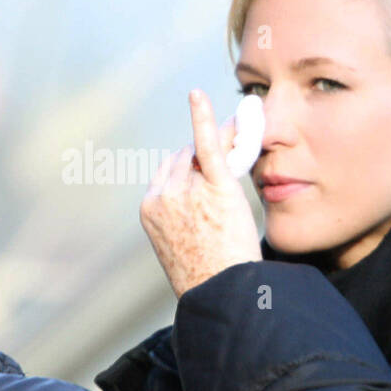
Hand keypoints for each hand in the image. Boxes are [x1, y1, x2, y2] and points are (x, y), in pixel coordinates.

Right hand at [139, 90, 261, 297]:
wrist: (225, 295)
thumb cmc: (211, 277)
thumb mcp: (185, 244)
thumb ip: (184, 217)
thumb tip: (198, 201)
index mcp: (150, 209)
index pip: (169, 173)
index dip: (190, 172)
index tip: (205, 173)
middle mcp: (162, 195)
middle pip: (183, 159)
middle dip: (203, 160)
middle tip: (229, 160)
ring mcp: (186, 190)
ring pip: (200, 152)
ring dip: (217, 144)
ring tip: (240, 136)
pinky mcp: (215, 186)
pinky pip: (206, 144)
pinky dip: (202, 117)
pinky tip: (197, 95)